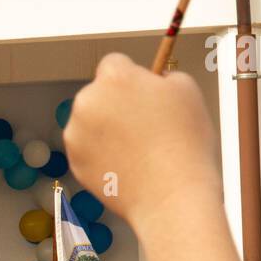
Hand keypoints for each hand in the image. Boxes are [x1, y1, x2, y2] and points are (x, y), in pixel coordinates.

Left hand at [64, 54, 220, 232]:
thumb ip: (164, 77)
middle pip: (99, 93)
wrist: (171, 196)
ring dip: (106, 130)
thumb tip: (153, 81)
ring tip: (138, 150)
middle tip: (145, 126)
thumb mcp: (187, 92)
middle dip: (116, 104)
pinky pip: (88, 150)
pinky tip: (127, 166)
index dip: (131, 79)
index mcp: (114, 77)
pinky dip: (102, 155)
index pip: (115, 64)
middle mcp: (87, 101)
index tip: (143, 95)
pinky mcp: (74, 161)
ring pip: (90, 123)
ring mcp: (76, 133)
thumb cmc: (184, 143)